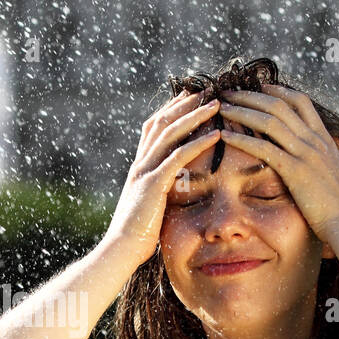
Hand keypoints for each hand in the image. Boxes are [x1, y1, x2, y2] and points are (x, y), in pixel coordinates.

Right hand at [103, 92, 220, 268]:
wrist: (121, 250)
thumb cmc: (136, 235)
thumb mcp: (149, 207)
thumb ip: (158, 192)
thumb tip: (171, 190)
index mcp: (139, 166)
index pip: (153, 128)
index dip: (171, 109)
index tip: (191, 96)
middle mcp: (140, 163)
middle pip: (161, 121)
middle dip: (184, 103)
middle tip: (206, 88)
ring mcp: (145, 171)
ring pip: (170, 133)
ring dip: (195, 115)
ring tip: (217, 103)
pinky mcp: (153, 184)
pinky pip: (178, 156)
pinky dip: (198, 142)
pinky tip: (216, 134)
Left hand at [216, 83, 338, 242]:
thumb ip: (333, 157)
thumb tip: (333, 151)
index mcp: (324, 138)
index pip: (301, 102)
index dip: (278, 91)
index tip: (259, 86)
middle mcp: (314, 141)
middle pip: (279, 106)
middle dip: (251, 96)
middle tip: (230, 92)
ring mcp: (305, 154)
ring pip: (269, 122)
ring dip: (241, 111)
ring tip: (222, 108)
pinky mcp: (295, 171)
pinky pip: (264, 149)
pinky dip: (242, 139)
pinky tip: (225, 136)